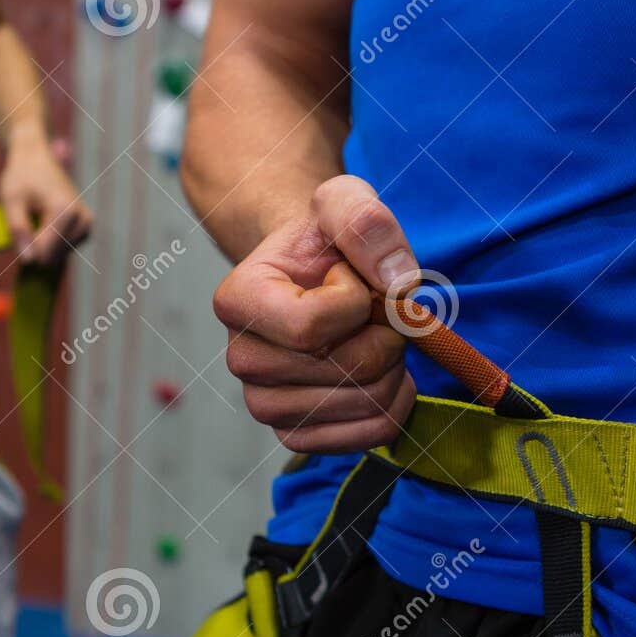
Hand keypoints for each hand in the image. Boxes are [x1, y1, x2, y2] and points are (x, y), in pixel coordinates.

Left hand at [0, 129, 90, 264]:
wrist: (36, 158)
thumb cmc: (21, 176)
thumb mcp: (11, 200)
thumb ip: (18, 230)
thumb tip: (29, 261)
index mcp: (65, 210)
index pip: (44, 251)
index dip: (25, 246)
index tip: (18, 229)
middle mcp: (82, 218)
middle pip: (52, 255)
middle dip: (35, 245)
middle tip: (27, 219)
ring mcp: (87, 223)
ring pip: (58, 255)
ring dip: (43, 243)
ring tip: (36, 217)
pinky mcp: (87, 227)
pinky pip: (65, 249)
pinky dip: (51, 242)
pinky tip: (45, 222)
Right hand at [215, 175, 420, 453]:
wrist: (311, 276)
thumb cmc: (324, 241)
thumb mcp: (344, 201)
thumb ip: (366, 221)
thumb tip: (398, 283)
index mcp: (237, 301)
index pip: (311, 327)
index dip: (355, 301)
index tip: (349, 278)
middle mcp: (242, 360)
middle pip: (351, 368)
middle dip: (387, 333)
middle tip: (373, 311)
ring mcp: (266, 406)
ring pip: (369, 402)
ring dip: (394, 365)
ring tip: (371, 336)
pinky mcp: (298, 435)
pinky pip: (373, 432)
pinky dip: (396, 401)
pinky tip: (382, 372)